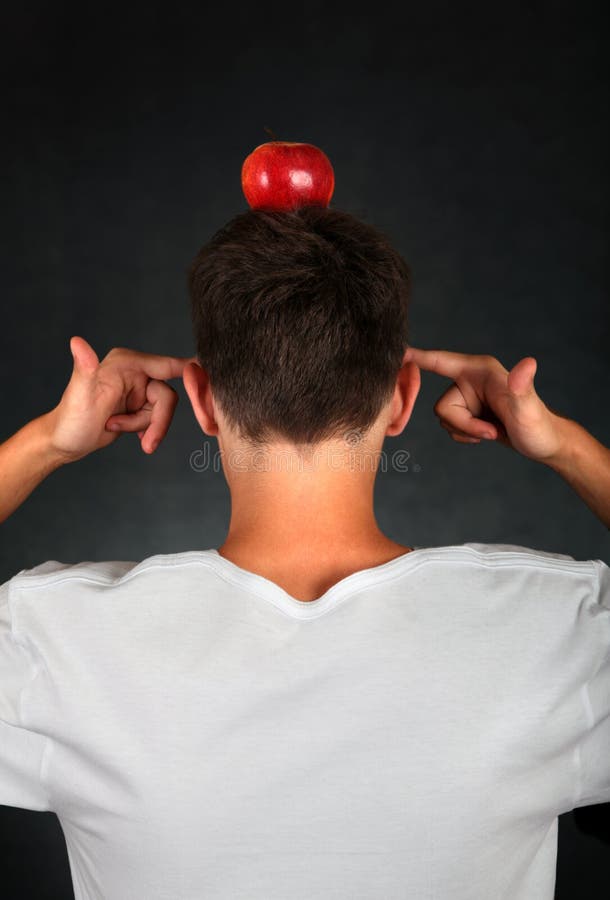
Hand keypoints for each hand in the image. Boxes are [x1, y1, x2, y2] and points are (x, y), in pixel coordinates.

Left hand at [47, 336, 194, 461]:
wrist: (64, 442)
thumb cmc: (70, 420)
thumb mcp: (80, 396)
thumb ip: (84, 367)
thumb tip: (76, 342)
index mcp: (126, 362)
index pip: (167, 366)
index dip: (192, 373)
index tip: (213, 376)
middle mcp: (134, 371)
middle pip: (167, 396)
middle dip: (157, 421)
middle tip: (147, 445)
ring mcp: (138, 389)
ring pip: (163, 410)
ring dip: (145, 427)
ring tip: (116, 429)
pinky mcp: (139, 405)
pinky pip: (158, 419)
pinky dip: (148, 431)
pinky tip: (130, 436)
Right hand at [403, 347, 568, 462]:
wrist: (545, 444)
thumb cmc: (539, 427)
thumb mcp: (529, 410)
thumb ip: (523, 387)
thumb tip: (528, 364)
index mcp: (479, 370)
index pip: (440, 361)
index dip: (416, 357)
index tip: (393, 352)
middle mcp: (470, 378)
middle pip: (441, 406)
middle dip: (463, 425)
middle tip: (491, 432)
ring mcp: (468, 395)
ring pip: (444, 419)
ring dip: (466, 432)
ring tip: (492, 432)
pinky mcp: (468, 410)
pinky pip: (450, 427)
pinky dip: (465, 436)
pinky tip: (486, 434)